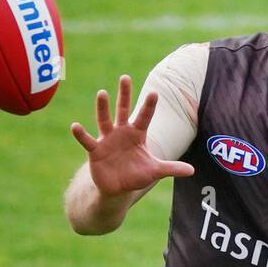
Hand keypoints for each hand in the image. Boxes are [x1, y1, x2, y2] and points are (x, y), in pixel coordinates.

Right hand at [70, 74, 193, 196]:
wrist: (117, 188)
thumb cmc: (135, 175)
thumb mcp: (154, 171)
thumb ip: (171, 168)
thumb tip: (192, 171)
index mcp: (137, 135)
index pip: (144, 117)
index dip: (149, 106)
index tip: (155, 93)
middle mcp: (121, 132)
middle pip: (123, 110)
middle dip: (124, 95)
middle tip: (125, 77)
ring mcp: (107, 139)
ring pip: (104, 120)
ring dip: (102, 108)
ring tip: (102, 93)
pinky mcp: (95, 150)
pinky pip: (87, 140)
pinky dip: (81, 134)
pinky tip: (75, 126)